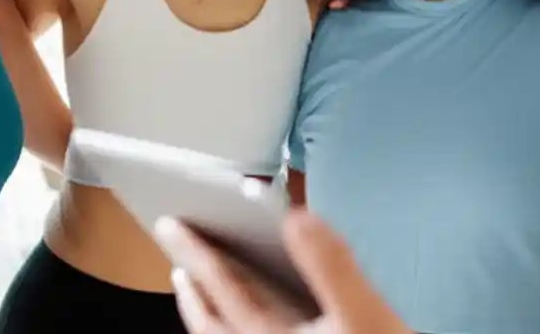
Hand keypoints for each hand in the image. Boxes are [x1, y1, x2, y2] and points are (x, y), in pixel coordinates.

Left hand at [155, 212, 410, 333]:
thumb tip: (296, 217)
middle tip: (176, 263)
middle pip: (213, 327)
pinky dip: (239, 331)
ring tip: (201, 293)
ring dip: (211, 315)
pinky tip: (259, 323)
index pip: (224, 291)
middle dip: (194, 292)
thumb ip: (331, 265)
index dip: (197, 253)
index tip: (173, 225)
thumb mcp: (365, 313)